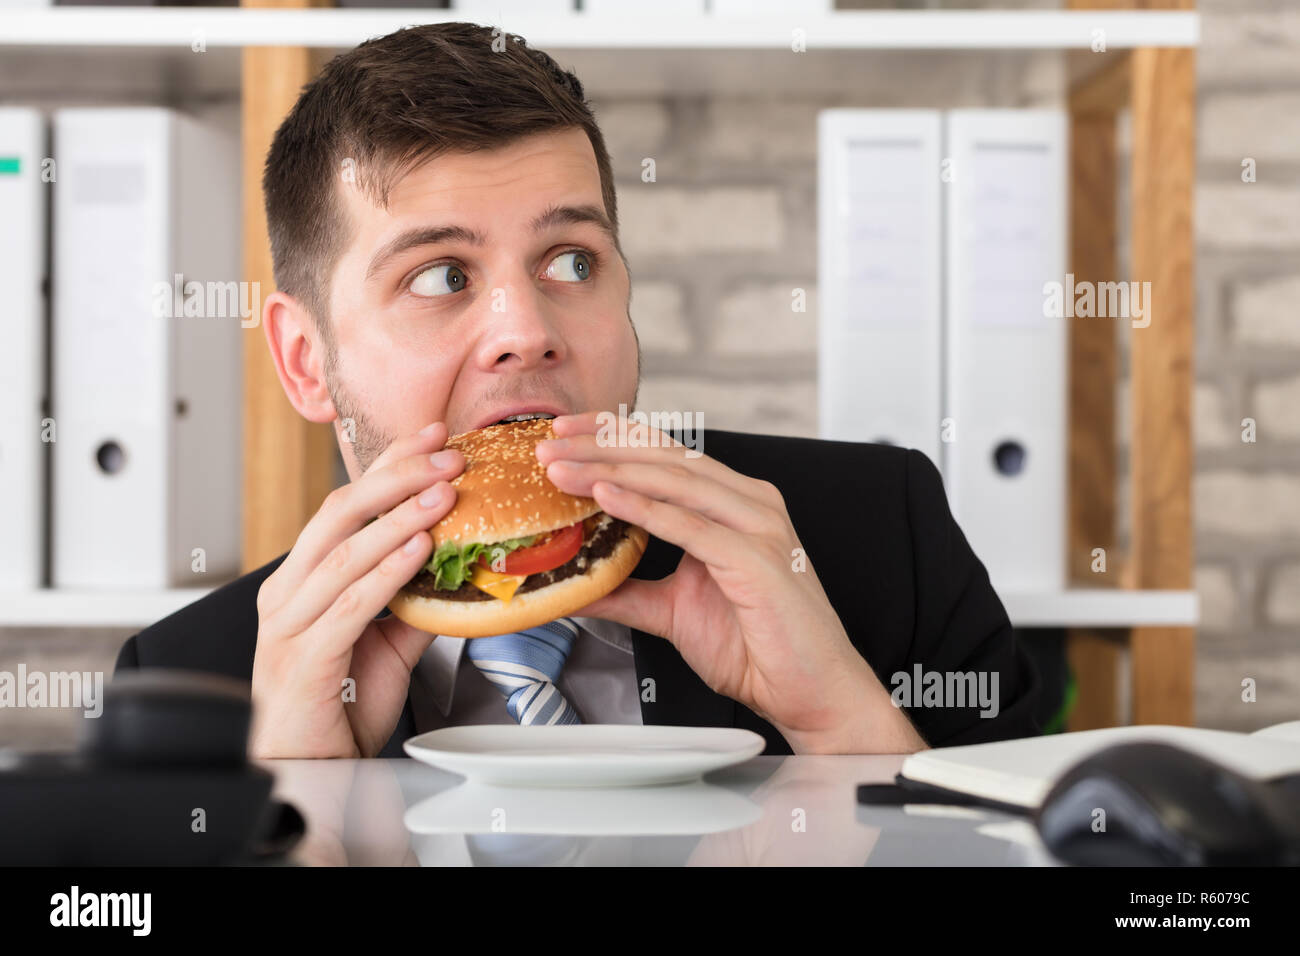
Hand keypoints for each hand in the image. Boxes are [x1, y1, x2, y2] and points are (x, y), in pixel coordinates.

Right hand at [250, 422, 463, 757]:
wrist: (309, 774)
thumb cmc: (337, 709)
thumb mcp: (386, 644)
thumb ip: (413, 603)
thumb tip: (460, 570)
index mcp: (301, 580)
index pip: (345, 507)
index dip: (389, 467)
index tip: (433, 437)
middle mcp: (288, 593)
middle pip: (340, 515)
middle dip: (398, 478)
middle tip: (448, 455)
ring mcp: (290, 625)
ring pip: (346, 554)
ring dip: (401, 518)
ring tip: (445, 493)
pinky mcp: (306, 659)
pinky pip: (351, 605)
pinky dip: (389, 572)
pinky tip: (421, 550)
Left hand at [536, 411, 925, 753]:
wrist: (810, 692)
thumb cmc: (759, 648)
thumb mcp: (672, 611)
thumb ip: (626, 590)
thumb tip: (575, 585)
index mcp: (734, 505)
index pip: (666, 454)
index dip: (612, 436)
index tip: (563, 432)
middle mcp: (749, 504)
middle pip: (664, 457)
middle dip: (600, 445)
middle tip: (548, 444)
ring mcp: (758, 527)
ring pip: (674, 482)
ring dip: (611, 469)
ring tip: (561, 468)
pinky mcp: (757, 558)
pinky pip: (691, 525)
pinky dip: (645, 508)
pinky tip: (605, 495)